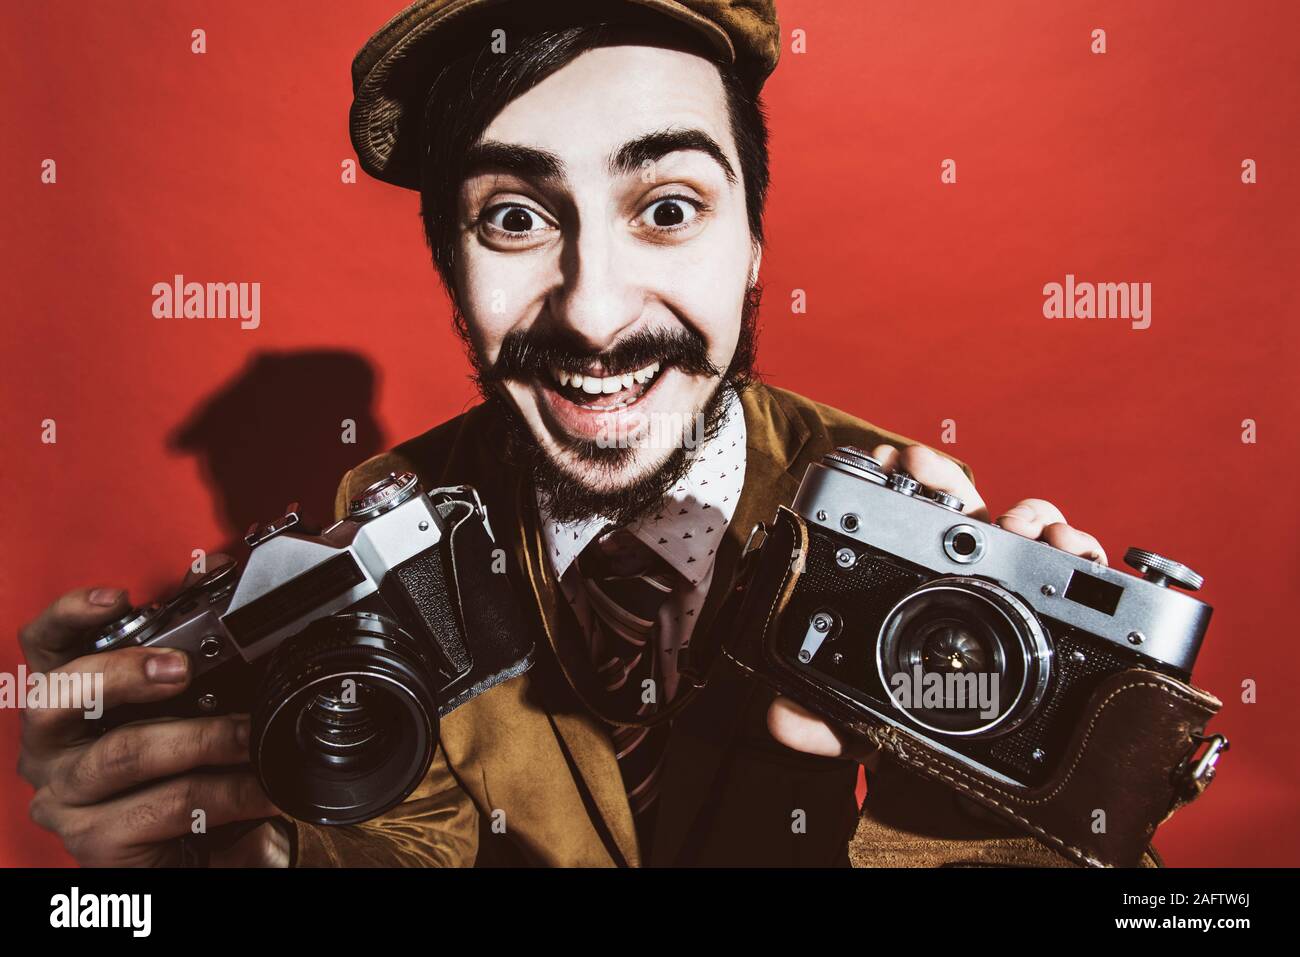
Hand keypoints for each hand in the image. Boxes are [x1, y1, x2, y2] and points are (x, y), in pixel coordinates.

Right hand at [16, 561, 287, 866]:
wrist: (203, 853)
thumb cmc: (183, 767)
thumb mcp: (187, 704)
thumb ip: (192, 649)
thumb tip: (221, 578)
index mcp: (67, 703)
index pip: (44, 648)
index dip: (69, 617)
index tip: (116, 599)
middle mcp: (51, 750)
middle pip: (59, 697)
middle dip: (124, 674)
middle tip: (183, 669)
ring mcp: (68, 797)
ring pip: (123, 754)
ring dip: (200, 738)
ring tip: (249, 736)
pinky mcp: (97, 842)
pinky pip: (165, 806)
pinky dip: (224, 793)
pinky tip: (257, 789)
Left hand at [767, 443, 1105, 760]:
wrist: (973, 759)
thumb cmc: (918, 723)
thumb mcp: (867, 723)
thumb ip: (826, 721)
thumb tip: (783, 720)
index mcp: (919, 583)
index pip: (906, 521)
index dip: (897, 485)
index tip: (883, 461)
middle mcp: (966, 573)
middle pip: (959, 508)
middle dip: (945, 478)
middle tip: (921, 469)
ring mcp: (1013, 584)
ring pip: (1022, 527)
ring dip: (1022, 511)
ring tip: (1016, 521)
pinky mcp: (1059, 607)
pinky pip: (1075, 569)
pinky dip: (1078, 551)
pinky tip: (1072, 552)